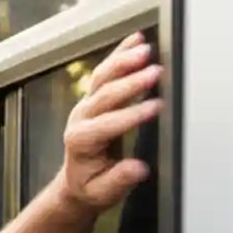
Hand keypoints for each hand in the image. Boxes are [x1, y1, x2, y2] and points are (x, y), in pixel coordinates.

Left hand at [58, 32, 163, 214]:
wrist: (77, 182)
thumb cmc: (92, 187)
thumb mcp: (104, 193)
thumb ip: (119, 180)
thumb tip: (137, 169)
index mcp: (81, 141)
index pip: (108, 124)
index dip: (133, 115)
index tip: (156, 108)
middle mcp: (80, 118)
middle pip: (106, 95)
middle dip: (131, 83)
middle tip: (155, 72)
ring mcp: (85, 105)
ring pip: (103, 77)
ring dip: (124, 61)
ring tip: (146, 49)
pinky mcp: (92, 97)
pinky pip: (105, 71)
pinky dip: (120, 53)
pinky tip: (135, 39)